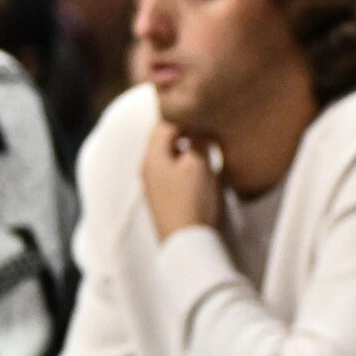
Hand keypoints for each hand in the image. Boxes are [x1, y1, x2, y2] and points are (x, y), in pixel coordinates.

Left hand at [142, 120, 220, 239]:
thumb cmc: (192, 201)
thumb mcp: (198, 164)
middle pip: (164, 139)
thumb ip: (198, 140)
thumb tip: (199, 127)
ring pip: (170, 156)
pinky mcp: (164, 200)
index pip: (165, 122)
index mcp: (152, 155)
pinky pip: (173, 172)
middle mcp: (148, 168)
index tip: (206, 111)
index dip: (185, 114)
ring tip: (208, 145)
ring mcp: (154, 186)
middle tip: (207, 125)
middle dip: (185, 129)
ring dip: (187, 148)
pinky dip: (186, 164)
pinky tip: (202, 170)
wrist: (187, 244)